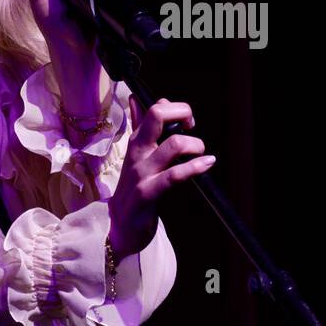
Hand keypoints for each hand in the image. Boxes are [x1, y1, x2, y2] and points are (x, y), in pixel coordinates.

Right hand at [107, 96, 214, 258]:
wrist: (118, 226)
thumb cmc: (132, 189)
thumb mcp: (135, 154)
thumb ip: (138, 127)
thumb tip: (135, 99)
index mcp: (137, 141)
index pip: (155, 108)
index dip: (177, 108)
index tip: (188, 122)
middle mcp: (138, 152)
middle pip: (157, 115)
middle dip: (183, 112)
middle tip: (193, 127)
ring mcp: (142, 172)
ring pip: (173, 145)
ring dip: (195, 145)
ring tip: (203, 153)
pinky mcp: (148, 193)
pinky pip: (174, 176)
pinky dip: (195, 167)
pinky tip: (207, 164)